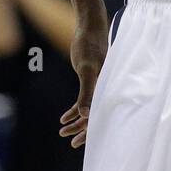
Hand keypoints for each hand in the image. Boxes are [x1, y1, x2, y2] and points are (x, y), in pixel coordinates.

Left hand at [58, 11, 107, 148]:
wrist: (90, 29)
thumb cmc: (90, 47)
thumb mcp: (86, 69)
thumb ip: (87, 92)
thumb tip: (84, 115)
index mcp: (107, 90)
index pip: (99, 117)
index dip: (88, 132)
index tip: (75, 142)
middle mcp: (105, 91)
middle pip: (95, 117)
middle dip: (81, 130)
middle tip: (68, 139)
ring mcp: (99, 87)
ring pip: (89, 110)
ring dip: (76, 121)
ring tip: (62, 130)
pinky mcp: (92, 82)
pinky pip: (84, 101)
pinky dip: (74, 109)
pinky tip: (64, 117)